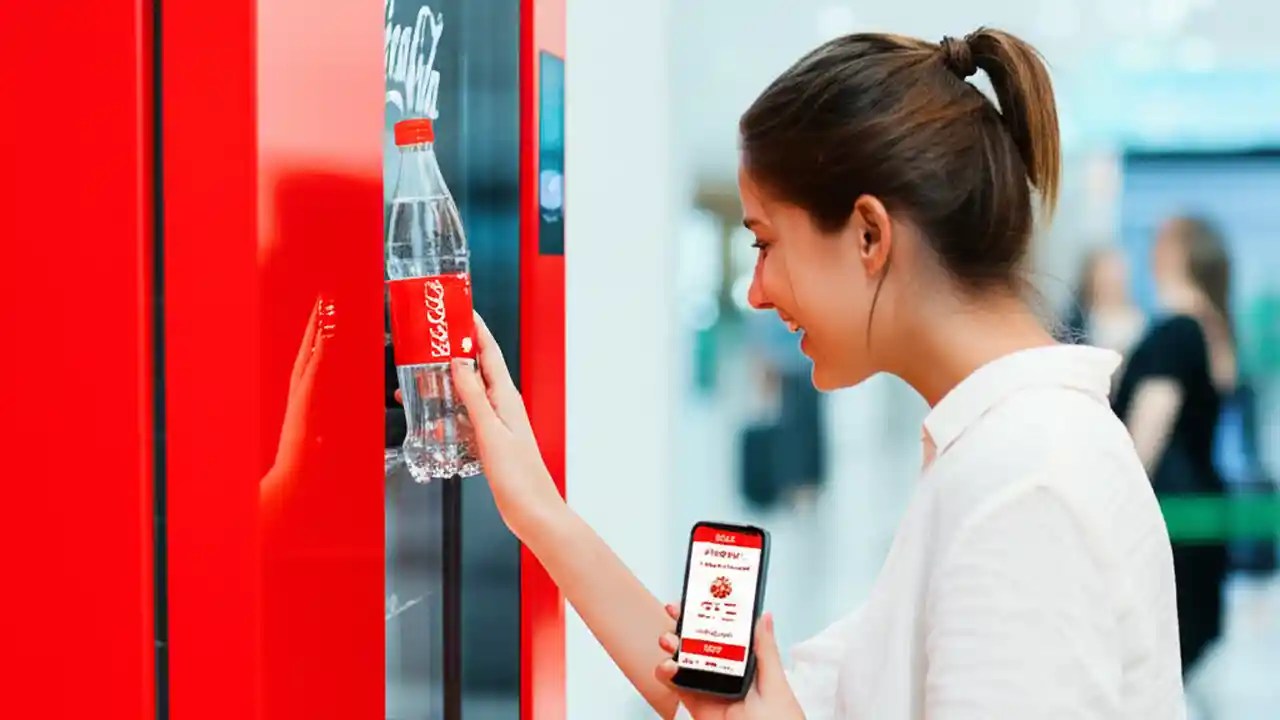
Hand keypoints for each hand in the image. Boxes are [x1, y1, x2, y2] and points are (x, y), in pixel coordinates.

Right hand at [449, 312, 561, 532]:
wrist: (533, 511)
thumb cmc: (518, 475)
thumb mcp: (490, 431)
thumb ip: (473, 396)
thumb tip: (458, 361)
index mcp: (506, 397)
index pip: (489, 352)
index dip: (475, 329)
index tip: (459, 310)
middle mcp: (503, 406)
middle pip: (474, 371)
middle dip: (452, 354)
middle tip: (427, 342)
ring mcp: (497, 424)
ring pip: (466, 396)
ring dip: (444, 386)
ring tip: (416, 379)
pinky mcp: (490, 443)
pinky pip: (465, 420)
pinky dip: (447, 415)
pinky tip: (430, 420)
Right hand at [655, 603, 804, 719]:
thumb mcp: (776, 685)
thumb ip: (765, 652)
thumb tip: (764, 616)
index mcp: (747, 662)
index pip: (726, 631)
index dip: (711, 612)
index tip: (699, 595)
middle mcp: (725, 672)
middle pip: (699, 641)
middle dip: (684, 623)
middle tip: (675, 610)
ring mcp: (708, 687)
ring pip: (683, 659)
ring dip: (671, 645)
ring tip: (670, 641)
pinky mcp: (696, 704)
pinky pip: (675, 686)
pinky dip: (666, 673)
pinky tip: (669, 666)